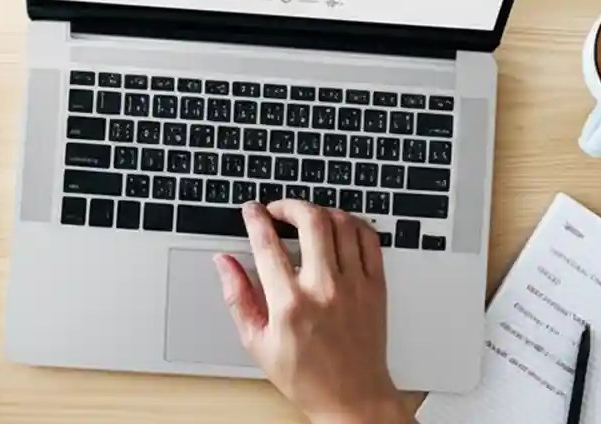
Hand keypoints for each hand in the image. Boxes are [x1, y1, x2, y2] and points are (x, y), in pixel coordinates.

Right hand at [214, 201, 411, 423]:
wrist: (352, 396)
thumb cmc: (305, 375)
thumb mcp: (257, 342)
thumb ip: (238, 297)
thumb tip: (224, 263)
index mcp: (290, 303)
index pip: (267, 244)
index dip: (256, 219)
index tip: (251, 211)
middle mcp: (324, 288)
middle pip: (310, 220)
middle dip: (289, 204)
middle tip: (278, 209)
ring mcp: (355, 285)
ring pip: (340, 223)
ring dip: (319, 211)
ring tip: (306, 217)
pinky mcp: (376, 286)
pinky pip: (368, 238)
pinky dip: (352, 223)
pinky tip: (338, 226)